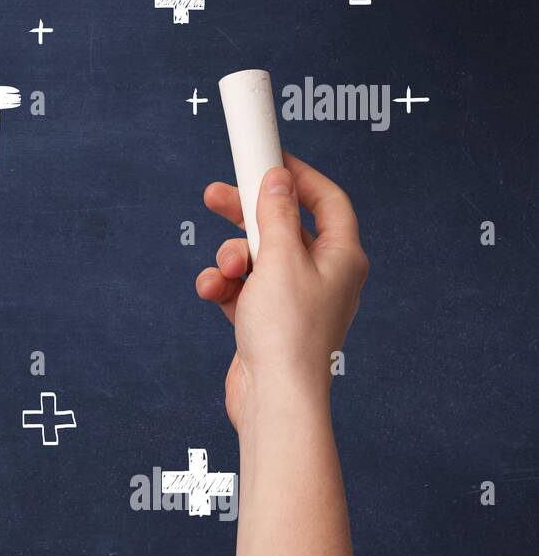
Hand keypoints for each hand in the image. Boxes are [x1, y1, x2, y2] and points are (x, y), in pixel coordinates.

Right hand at [194, 153, 368, 431]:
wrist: (274, 397)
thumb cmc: (287, 333)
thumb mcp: (280, 260)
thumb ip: (275, 215)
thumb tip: (277, 179)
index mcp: (342, 257)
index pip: (327, 201)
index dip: (298, 176)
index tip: (268, 158)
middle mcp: (322, 276)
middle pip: (282, 227)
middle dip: (246, 214)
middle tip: (216, 195)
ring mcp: (293, 299)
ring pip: (255, 258)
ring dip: (230, 258)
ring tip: (224, 272)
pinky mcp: (266, 320)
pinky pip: (240, 288)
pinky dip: (224, 286)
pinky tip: (212, 292)